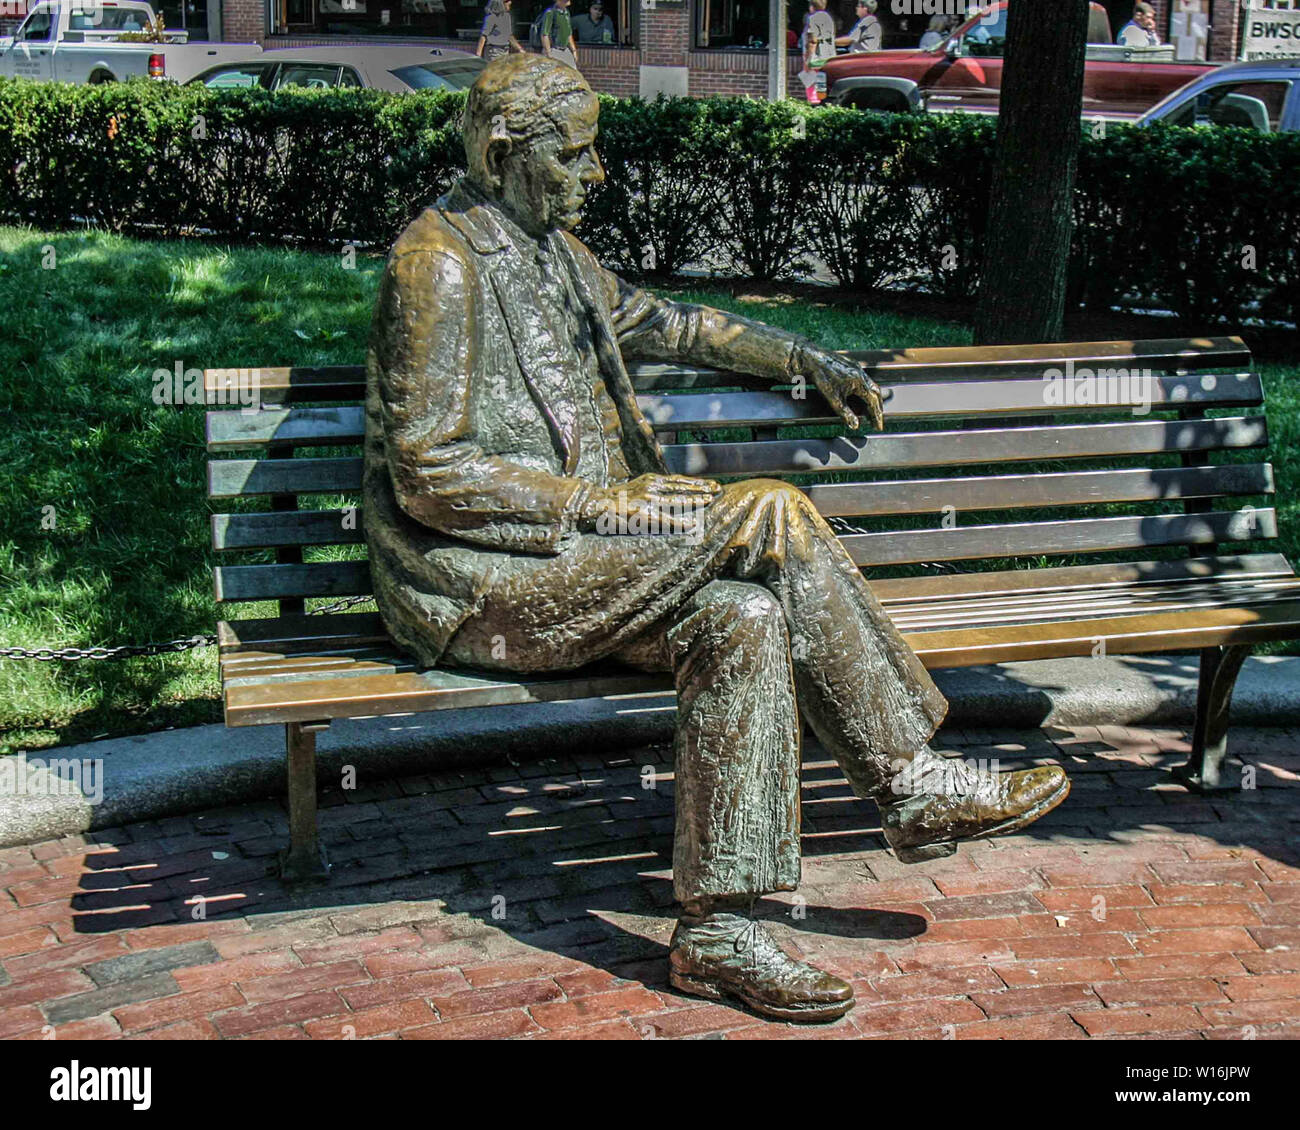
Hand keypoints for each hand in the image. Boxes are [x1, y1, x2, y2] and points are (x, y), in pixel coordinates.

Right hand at [577, 474, 720, 535]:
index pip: (679, 480)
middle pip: (682, 486)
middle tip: (719, 489)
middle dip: (702, 488)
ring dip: (695, 500)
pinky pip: (665, 518)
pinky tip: (691, 524)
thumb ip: (652, 489)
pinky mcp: (642, 512)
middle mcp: (651, 486)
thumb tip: (670, 493)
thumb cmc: (615, 500)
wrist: (594, 504)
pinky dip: (679, 521)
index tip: (712, 484)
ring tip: (710, 500)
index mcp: (650, 480)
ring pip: (677, 499)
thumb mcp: (636, 488)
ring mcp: (647, 499)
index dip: (697, 482)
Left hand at [792, 343, 884, 431]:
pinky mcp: (851, 364)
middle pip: (876, 392)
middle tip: (877, 419)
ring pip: (871, 384)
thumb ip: (845, 413)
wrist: (811, 359)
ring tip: (871, 409)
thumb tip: (855, 425)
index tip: (878, 425)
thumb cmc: (821, 378)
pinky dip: (867, 389)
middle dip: (878, 407)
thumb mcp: (833, 399)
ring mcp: (857, 367)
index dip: (876, 415)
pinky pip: (864, 378)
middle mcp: (861, 373)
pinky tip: (861, 394)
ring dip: (873, 398)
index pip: (873, 402)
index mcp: (859, 382)